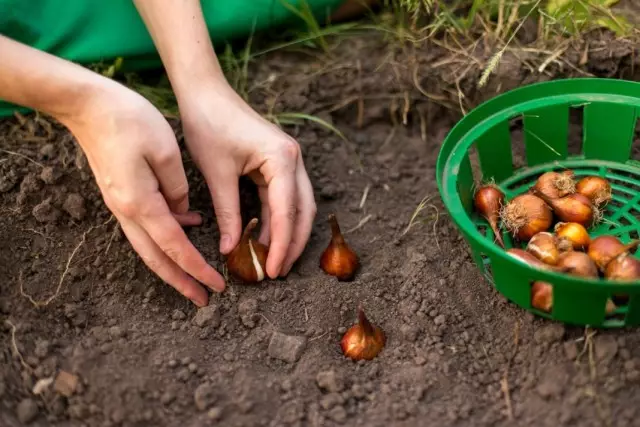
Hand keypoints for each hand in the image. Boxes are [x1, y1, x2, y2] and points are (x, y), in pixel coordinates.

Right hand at [68, 81, 224, 305]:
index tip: (217, 286)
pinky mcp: (121, 194)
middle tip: (204, 299)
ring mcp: (120, 204)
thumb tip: (184, 213)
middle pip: (156, 258)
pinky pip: (145, 225)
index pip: (175, 247)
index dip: (197, 269)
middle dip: (181, 281)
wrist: (88, 105)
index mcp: (141, 203)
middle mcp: (127, 211)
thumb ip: (178, 188)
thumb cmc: (129, 120)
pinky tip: (188, 226)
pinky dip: (166, 236)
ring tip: (195, 277)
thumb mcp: (166, 151)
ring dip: (172, 264)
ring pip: (148, 246)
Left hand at [177, 83, 316, 278]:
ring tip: (273, 260)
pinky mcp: (278, 162)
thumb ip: (228, 213)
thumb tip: (231, 249)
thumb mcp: (217, 174)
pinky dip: (276, 219)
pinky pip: (283, 197)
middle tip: (279, 272)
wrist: (205, 92)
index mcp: (282, 159)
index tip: (273, 270)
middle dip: (293, 243)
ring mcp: (288, 160)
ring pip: (298, 206)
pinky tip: (265, 238)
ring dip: (287, 233)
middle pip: (303, 211)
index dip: (282, 245)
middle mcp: (293, 159)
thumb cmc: (209, 125)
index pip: (287, 212)